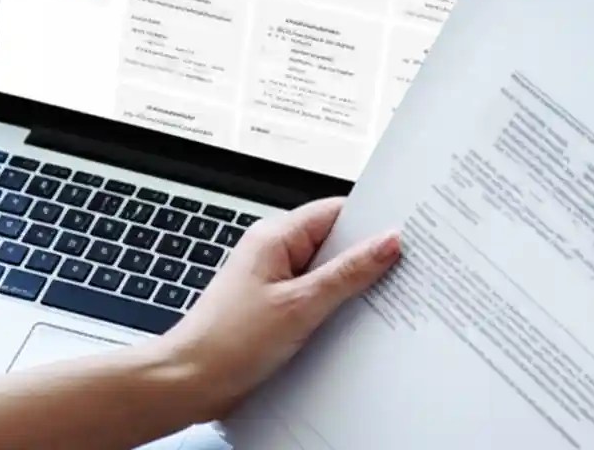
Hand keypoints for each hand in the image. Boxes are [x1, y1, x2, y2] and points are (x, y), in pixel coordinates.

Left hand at [153, 197, 399, 420]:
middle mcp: (272, 251)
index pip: (335, 212)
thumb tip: (387, 242)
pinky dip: (332, 307)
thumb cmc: (229, 341)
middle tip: (400, 273)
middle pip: (333, 242)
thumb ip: (348, 273)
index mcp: (274, 235)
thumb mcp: (301, 305)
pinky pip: (313, 296)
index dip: (370, 222)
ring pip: (325, 272)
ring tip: (377, 302)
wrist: (189, 381)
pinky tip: (349, 323)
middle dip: (365, 258)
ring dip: (348, 287)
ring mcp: (272, 279)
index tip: (404, 236)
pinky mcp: (273, 306)